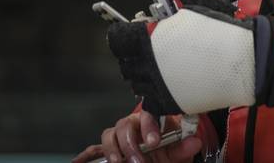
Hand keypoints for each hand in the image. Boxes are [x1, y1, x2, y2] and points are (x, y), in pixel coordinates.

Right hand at [71, 112, 200, 162]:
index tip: (154, 142)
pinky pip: (94, 149)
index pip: (147, 114)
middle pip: (124, 126)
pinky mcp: (107, 149)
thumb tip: (195, 141)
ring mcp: (118, 136)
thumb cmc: (167, 147)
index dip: (149, 126)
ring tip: (118, 161)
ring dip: (113, 149)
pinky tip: (79, 161)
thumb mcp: (177, 150)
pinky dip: (86, 156)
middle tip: (138, 160)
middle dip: (130, 145)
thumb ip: (183, 147)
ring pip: (109, 135)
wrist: (158, 152)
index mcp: (150, 119)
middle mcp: (132, 124)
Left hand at [107, 0, 256, 114]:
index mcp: (148, 38)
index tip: (134, 29)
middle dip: (135, 51)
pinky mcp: (172, 103)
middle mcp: (148, 65)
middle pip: (125, 60)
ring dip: (144, 71)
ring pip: (137, 81)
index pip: (117, 38)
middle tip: (153, 44)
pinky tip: (172, 78)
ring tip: (164, 61)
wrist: (249, 59)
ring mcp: (159, 87)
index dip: (124, 32)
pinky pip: (152, 100)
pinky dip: (157, 91)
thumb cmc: (224, 30)